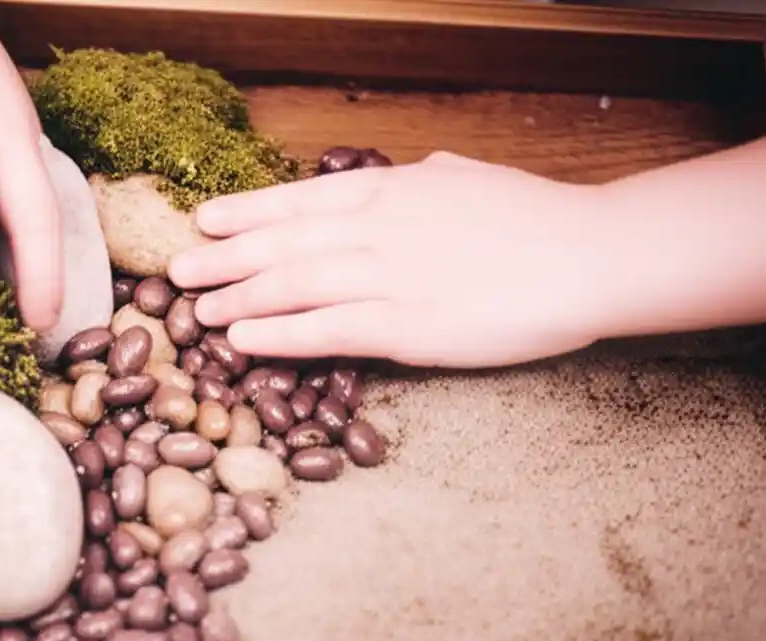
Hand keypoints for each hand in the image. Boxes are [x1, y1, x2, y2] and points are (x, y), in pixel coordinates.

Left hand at [168, 152, 613, 368]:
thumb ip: (425, 180)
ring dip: (238, 298)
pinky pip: (327, 330)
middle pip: (282, 242)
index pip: (301, 200)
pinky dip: (279, 335)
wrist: (591, 255)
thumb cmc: (536, 217)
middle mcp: (378, 228)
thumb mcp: (467, 179)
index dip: (247, 211)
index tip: (206, 220)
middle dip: (223, 257)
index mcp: (392, 190)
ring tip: (196, 311)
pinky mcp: (408, 327)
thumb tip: (409, 174)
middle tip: (174, 271)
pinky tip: (243, 341)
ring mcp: (389, 277)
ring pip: (293, 286)